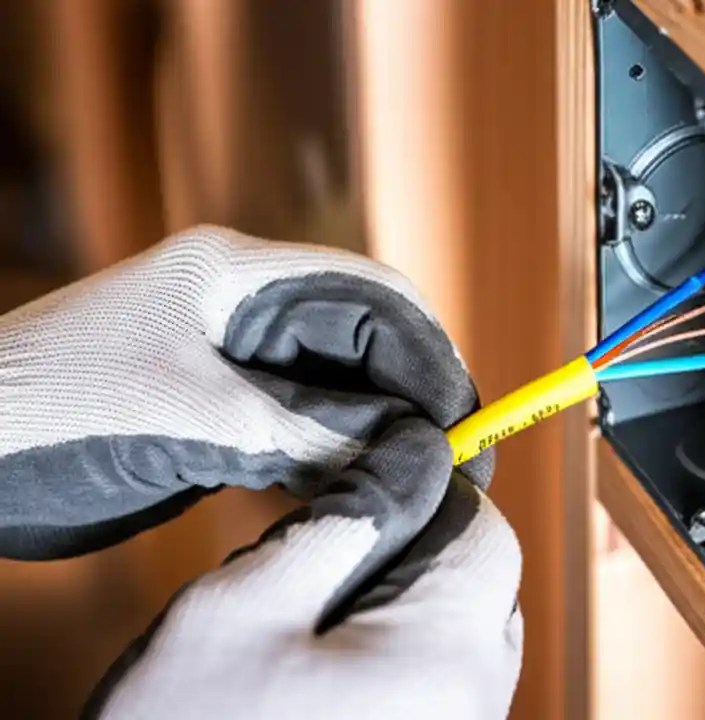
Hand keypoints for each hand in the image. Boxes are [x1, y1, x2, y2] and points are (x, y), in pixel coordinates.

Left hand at [0, 225, 491, 559]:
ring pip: (335, 394)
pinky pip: (298, 434)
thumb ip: (303, 431)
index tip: (464, 416)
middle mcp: (241, 312)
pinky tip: (355, 494)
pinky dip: (332, 463)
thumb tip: (407, 452)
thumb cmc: (45, 407)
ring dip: (378, 434)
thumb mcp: (189, 414)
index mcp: (236, 276)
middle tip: (457, 460)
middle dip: (412, 397)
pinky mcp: (214, 415)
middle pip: (361, 344)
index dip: (429, 352)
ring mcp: (228, 365)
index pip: (369, 295)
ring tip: (419, 482)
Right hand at [87, 431, 522, 719]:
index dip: (434, 488)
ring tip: (305, 622)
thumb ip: (343, 521)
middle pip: (480, 585)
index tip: (371, 474)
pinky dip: (392, 656)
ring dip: (398, 606)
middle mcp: (476, 705)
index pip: (486, 534)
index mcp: (446, 658)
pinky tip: (315, 670)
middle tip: (323, 555)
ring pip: (457, 636)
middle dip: (412, 550)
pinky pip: (436, 685)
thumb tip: (414, 453)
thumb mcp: (243, 610)